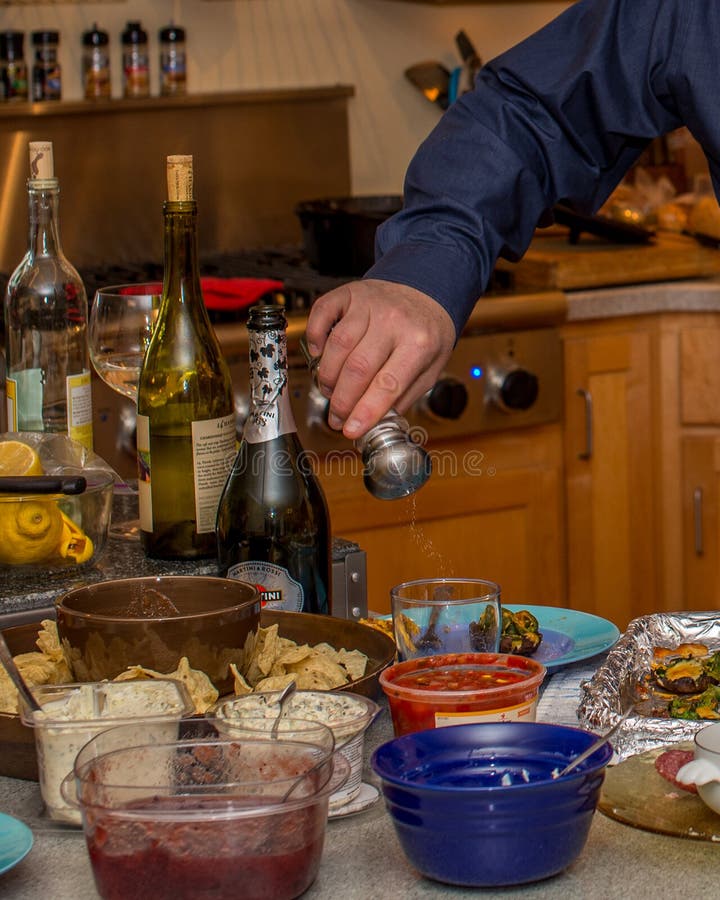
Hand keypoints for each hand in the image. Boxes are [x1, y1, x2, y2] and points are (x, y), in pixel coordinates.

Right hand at [305, 278, 455, 438]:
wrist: (427, 288)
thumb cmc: (427, 332)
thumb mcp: (430, 368)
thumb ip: (403, 396)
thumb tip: (375, 423)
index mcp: (419, 343)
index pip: (388, 384)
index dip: (365, 411)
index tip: (350, 430)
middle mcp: (393, 321)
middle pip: (357, 368)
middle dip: (341, 400)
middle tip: (337, 417)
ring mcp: (370, 304)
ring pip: (337, 345)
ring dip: (327, 375)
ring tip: (330, 390)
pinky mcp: (350, 293)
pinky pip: (322, 313)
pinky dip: (314, 336)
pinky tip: (319, 354)